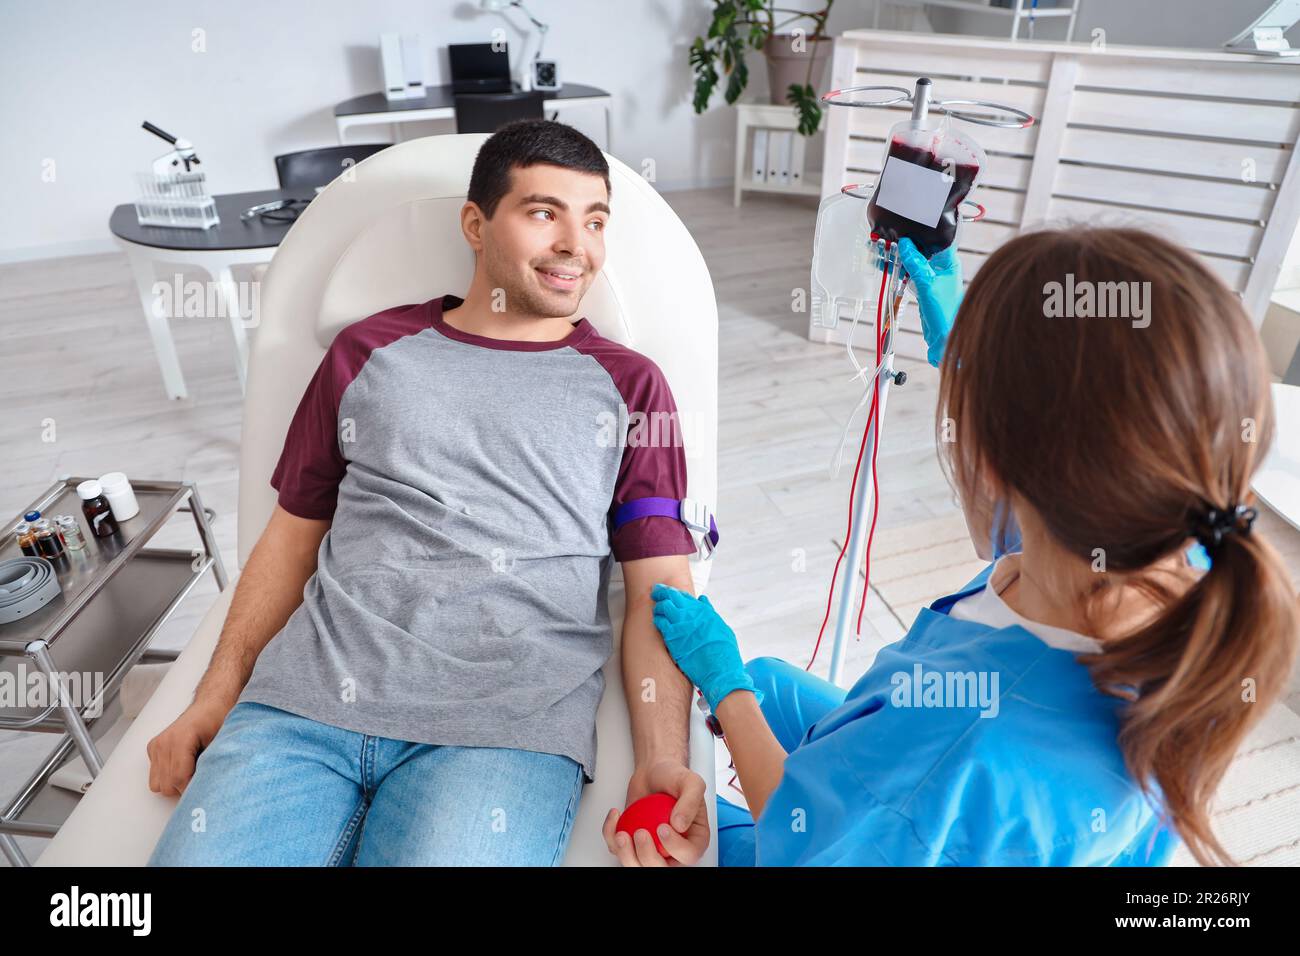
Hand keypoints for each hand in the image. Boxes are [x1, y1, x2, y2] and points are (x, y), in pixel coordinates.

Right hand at [146, 699, 228, 795]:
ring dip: (173, 784)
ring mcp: (157, 745)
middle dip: (184, 787)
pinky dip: (167, 776)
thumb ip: (210, 766)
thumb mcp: (220, 743)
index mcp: (181, 740)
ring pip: (158, 784)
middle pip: (167, 785)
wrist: (210, 704)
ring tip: (191, 771)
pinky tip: (182, 765)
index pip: (179, 778)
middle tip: (200, 778)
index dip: (192, 789)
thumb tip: (207, 789)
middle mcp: (164, 742)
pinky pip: (155, 776)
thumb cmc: (218, 721)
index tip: (204, 790)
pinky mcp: (153, 748)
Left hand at [603, 759, 710, 866]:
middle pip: (661, 868)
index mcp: (694, 839)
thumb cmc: (674, 777)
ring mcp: (653, 848)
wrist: (654, 771)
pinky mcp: (633, 844)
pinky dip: (611, 837)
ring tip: (621, 833)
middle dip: (647, 857)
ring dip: (626, 854)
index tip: (663, 827)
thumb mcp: (691, 782)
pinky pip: (619, 850)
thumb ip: (690, 801)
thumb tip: (680, 825)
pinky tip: (615, 817)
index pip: (688, 855)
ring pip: (638, 865)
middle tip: (641, 833)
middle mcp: (674, 849)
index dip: (675, 847)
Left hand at [650, 583, 761, 712]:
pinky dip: (658, 619)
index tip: (669, 592)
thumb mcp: (721, 627)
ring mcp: (681, 625)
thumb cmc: (724, 652)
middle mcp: (692, 614)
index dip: (675, 592)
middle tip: (656, 592)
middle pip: (672, 596)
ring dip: (659, 606)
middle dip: (662, 592)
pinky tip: (657, 621)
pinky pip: (661, 623)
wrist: (720, 669)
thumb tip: (702, 599)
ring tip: (656, 607)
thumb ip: (710, 612)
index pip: (684, 595)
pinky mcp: (673, 638)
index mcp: (704, 611)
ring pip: (664, 607)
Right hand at [897, 237, 962, 367]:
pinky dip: (898, 269)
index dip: (922, 231)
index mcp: (949, 262)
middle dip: (904, 244)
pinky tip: (884, 265)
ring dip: (898, 257)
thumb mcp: (927, 284)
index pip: (936, 239)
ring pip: (913, 261)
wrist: (943, 338)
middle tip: (886, 236)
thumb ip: (915, 263)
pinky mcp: (923, 287)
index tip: (906, 225)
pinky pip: (909, 273)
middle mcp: (942, 267)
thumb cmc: (944, 312)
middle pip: (921, 249)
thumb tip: (905, 244)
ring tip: (880, 249)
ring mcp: (932, 277)